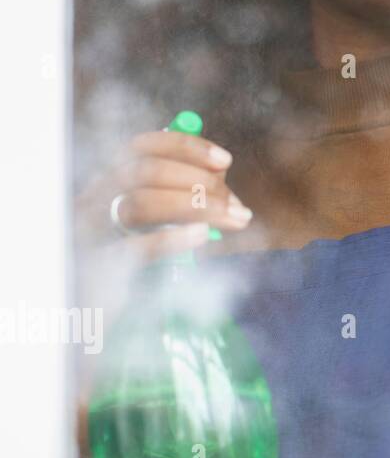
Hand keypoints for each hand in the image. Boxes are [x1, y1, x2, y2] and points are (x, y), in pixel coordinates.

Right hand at [75, 128, 252, 261]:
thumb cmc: (122, 264)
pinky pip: (136, 247)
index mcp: (104, 184)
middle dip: (200, 181)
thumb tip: (220, 175)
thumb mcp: (145, 225)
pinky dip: (174, 236)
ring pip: (142, 202)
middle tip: (236, 205)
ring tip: (234, 219)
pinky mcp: (96, 268)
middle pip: (146, 171)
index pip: (142, 147)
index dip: (186, 148)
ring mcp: (89, 232)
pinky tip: (202, 234)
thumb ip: (176, 196)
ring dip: (198, 206)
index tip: (225, 161)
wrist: (85, 311)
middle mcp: (90, 200)